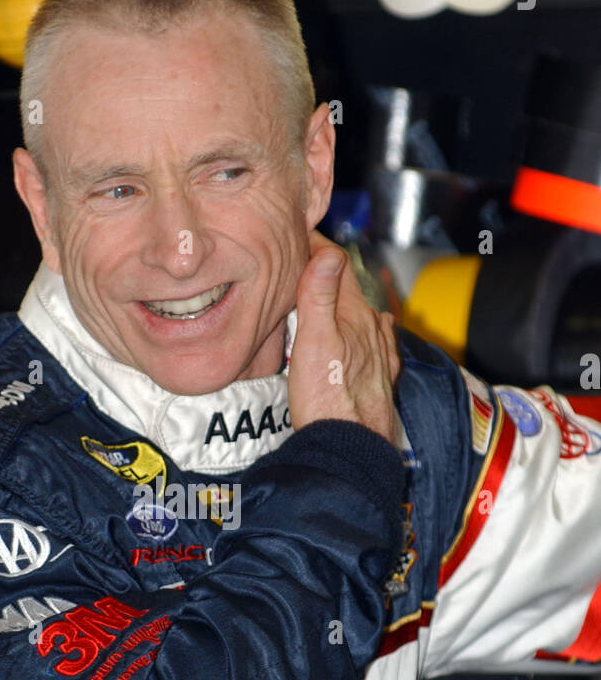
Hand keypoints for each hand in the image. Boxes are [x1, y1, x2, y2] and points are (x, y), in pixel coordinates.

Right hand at [288, 233, 400, 446]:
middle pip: (350, 288)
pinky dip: (367, 329)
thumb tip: (328, 252)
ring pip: (364, 313)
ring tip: (327, 295)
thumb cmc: (328, 398)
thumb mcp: (315, 341)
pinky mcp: (380, 376)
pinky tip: (373, 332)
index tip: (299, 233)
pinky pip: (376, 341)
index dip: (317, 246)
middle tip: (306, 261)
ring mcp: (379, 352)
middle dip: (329, 272)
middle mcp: (373, 329)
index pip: (337, 266)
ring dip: (345, 300)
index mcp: (355, 315)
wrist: (351, 446)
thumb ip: (320, 296)